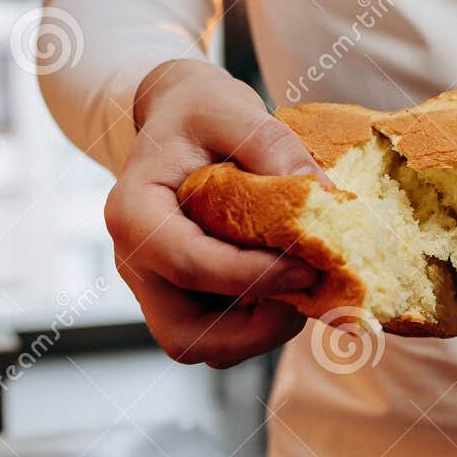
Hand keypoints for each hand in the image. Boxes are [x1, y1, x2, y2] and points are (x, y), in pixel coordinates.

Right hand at [105, 59, 327, 367]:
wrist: (181, 118)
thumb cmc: (201, 112)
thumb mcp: (234, 110)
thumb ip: (273, 147)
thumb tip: (321, 197)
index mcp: (134, 213)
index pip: (189, 265)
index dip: (253, 276)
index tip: (309, 266)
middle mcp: (136, 261)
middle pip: (184, 335)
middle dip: (254, 331)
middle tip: (307, 294)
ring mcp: (157, 285)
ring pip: (204, 346)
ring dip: (262, 333)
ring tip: (305, 287)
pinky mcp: (184, 296)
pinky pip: (221, 334)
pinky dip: (261, 324)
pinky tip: (292, 284)